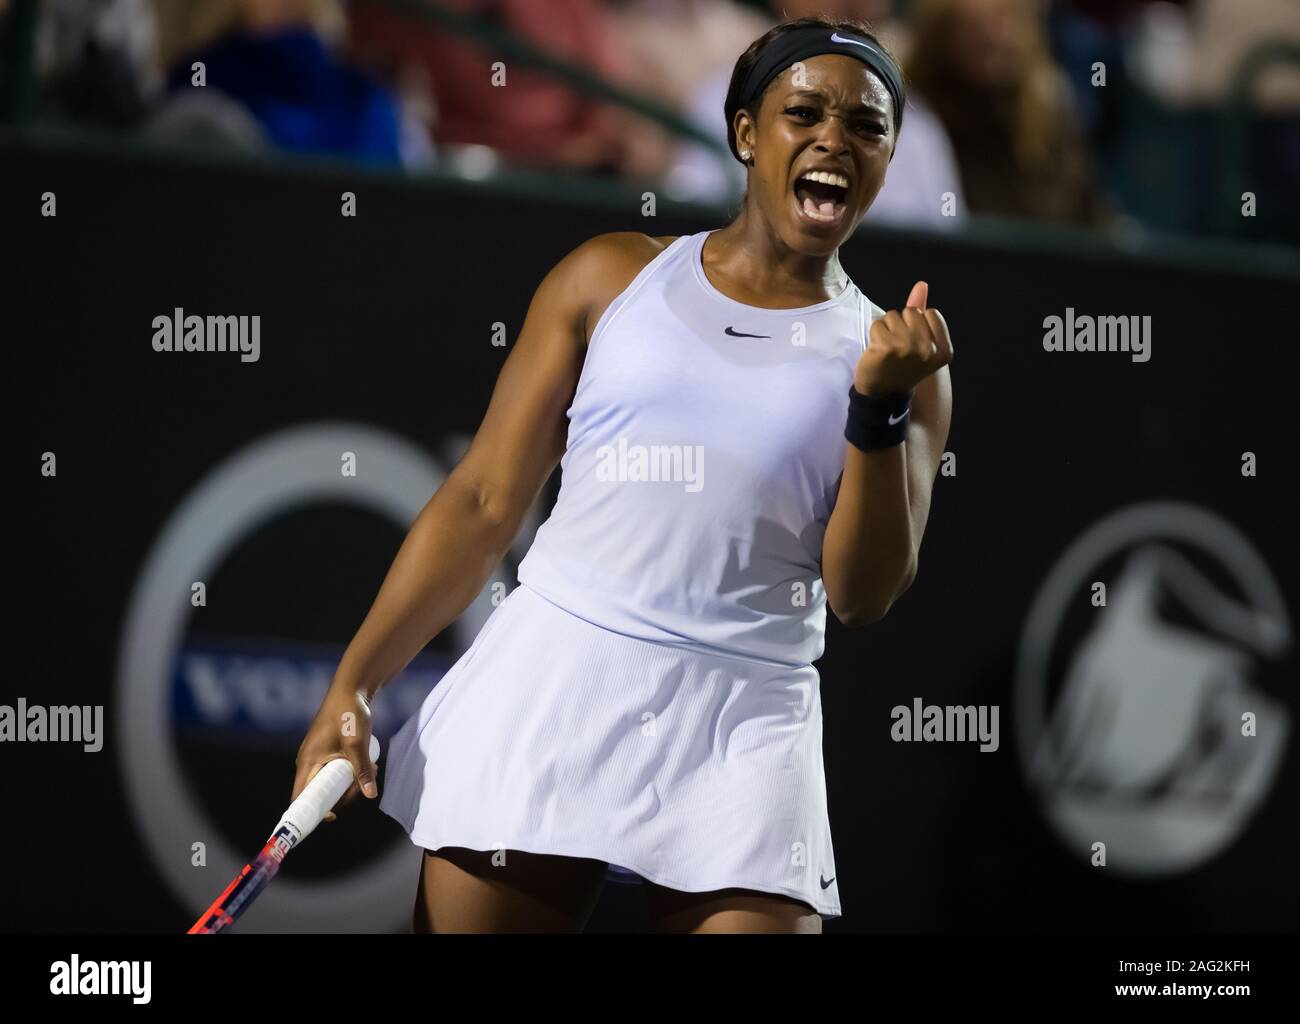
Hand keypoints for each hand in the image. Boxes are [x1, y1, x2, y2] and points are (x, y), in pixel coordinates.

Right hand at [292, 683, 377, 822]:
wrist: (352, 689)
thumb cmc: (349, 713)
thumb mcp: (357, 744)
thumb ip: (361, 770)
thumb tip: (370, 794)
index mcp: (308, 762)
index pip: (301, 797)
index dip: (313, 811)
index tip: (334, 816)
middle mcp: (308, 761)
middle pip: (321, 793)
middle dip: (344, 793)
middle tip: (366, 782)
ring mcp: (318, 756)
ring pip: (332, 782)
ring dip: (352, 781)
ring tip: (373, 768)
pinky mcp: (327, 752)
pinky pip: (336, 771)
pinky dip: (351, 771)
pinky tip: (369, 762)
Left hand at [854, 281, 952, 396]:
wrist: (881, 393)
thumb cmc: (901, 365)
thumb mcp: (920, 342)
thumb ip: (922, 312)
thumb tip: (921, 284)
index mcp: (944, 350)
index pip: (931, 312)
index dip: (918, 324)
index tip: (914, 345)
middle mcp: (929, 349)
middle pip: (911, 311)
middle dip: (902, 324)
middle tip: (899, 348)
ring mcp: (908, 347)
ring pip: (893, 315)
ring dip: (887, 329)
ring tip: (888, 349)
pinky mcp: (886, 347)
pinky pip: (878, 324)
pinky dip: (874, 334)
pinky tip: (877, 351)